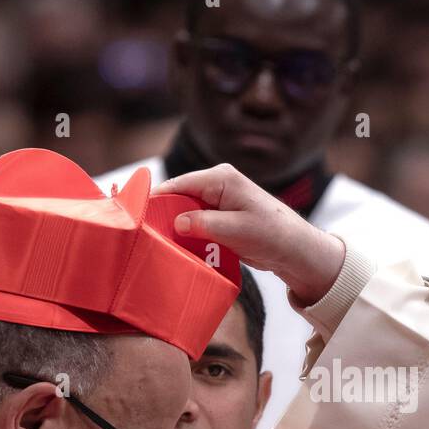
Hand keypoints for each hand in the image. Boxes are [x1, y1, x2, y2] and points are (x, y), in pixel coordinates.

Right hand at [155, 164, 344, 305]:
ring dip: (174, 228)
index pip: (178, 184)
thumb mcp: (236, 230)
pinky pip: (194, 224)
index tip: (134, 215)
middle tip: (144, 236)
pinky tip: (177, 249)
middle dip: (163, 215)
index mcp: (220, 178)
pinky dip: (187, 236)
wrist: (295, 250)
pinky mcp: (218, 217)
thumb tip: (176, 223)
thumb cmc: (272, 234)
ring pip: (183, 212)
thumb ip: (204, 224)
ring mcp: (217, 201)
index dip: (155, 199)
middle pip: (177, 197)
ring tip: (157, 244)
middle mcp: (216, 184)